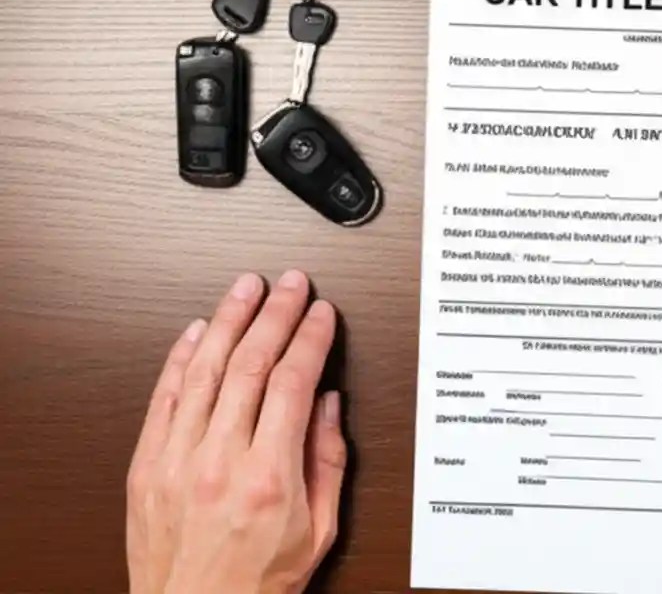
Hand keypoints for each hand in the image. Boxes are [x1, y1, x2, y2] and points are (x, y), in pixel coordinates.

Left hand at [126, 271, 346, 593]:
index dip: (310, 338)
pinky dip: (181, 358)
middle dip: (275, 314)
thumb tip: (327, 406)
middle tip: (290, 284)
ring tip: (246, 288)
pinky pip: (165, 397)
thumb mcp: (320, 530)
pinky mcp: (147, 465)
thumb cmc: (256, 580)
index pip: (293, 383)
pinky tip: (199, 330)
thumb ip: (328, 462)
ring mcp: (177, 460)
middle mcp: (220, 461)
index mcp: (269, 476)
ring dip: (229, 321)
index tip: (321, 314)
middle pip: (251, 364)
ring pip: (205, 370)